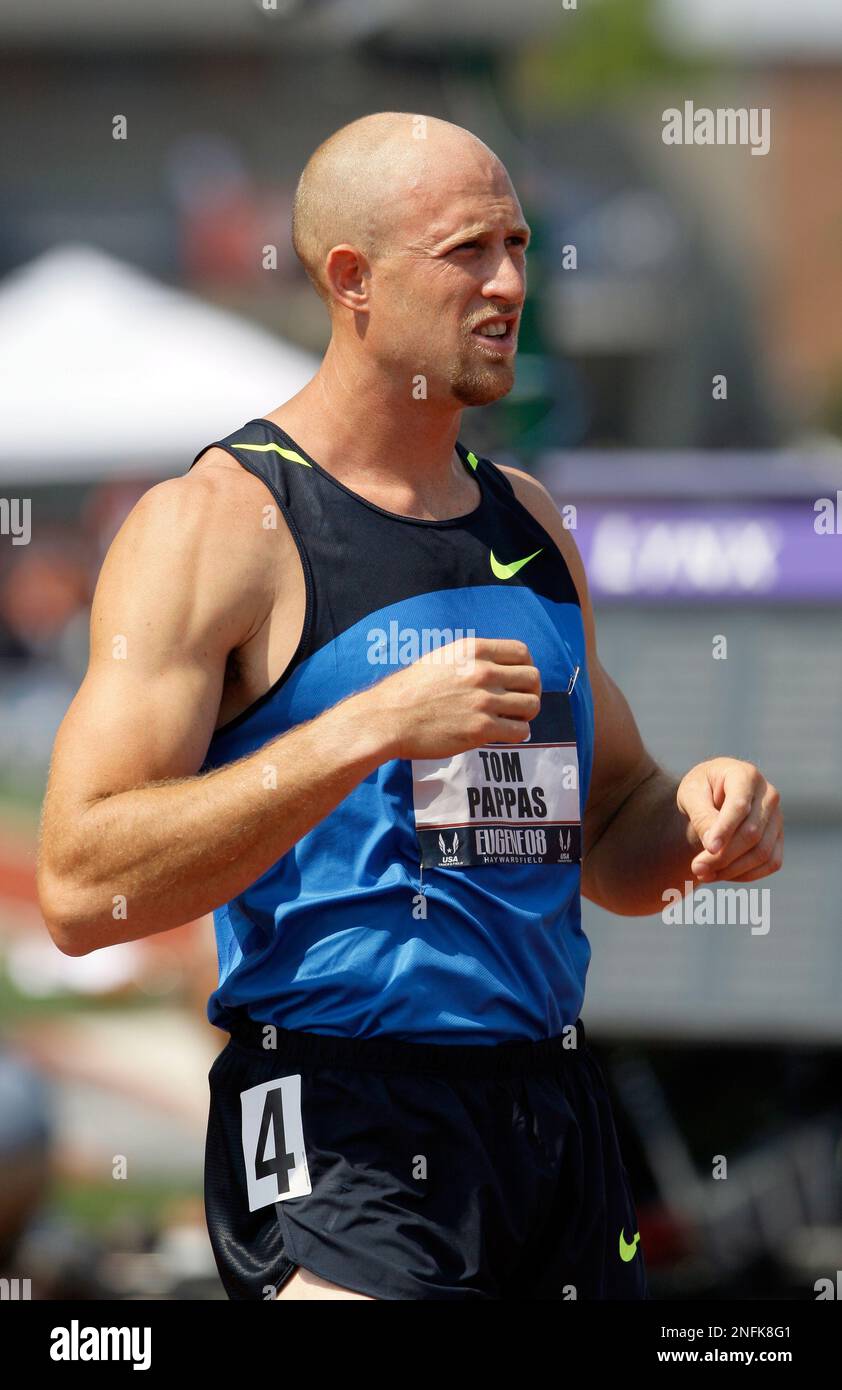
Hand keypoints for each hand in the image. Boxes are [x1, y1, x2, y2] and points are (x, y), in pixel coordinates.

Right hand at [361, 636, 541, 761]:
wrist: (388, 718)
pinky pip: (520, 731)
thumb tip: (498, 668)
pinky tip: (504, 733)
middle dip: (530, 691)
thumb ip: (472, 660)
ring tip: (512, 719)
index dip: (526, 666)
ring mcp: (484, 701)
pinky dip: (517, 733)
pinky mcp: (481, 729)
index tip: (520, 679)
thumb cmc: (410, 690)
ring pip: (531, 705)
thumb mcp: (442, 659)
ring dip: (526, 714)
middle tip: (520, 702)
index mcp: (473, 650)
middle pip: (533, 678)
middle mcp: (482, 672)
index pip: (522, 652)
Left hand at [676, 757, 782, 882]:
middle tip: (697, 868)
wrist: (714, 793)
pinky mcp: (778, 837)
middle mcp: (768, 795)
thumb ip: (701, 816)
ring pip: (763, 853)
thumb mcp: (691, 794)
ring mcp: (777, 817)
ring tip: (704, 874)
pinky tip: (721, 874)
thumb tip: (713, 846)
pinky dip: (746, 874)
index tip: (708, 849)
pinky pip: (771, 863)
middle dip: (723, 856)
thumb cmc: (701, 790)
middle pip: (752, 833)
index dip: (725, 830)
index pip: (739, 806)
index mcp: (745, 775)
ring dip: (732, 870)